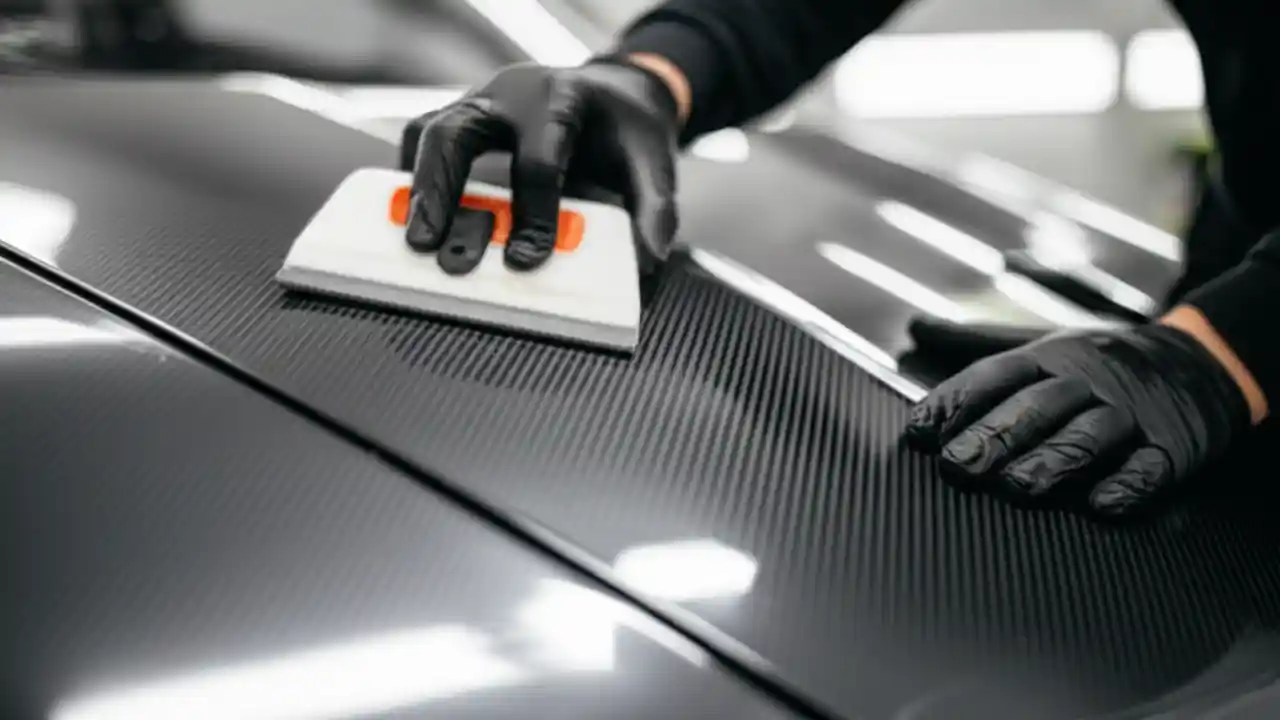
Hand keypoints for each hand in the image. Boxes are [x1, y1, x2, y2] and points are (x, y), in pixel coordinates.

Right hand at [400, 60, 680, 272]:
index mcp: (564, 100)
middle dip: (440, 188)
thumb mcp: (653, 161)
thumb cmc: (626, 133)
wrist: (615, 94)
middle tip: (427, 243)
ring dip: (418, 188)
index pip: (539, 158)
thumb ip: (655, 206)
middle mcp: (512, 93)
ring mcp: (479, 100)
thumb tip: (650, 259)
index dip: (532, 212)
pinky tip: (416, 219)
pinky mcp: (460, 115)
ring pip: (430, 132)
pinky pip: (422, 139)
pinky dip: (415, 178)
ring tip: (413, 240)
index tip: (525, 260)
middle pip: (458, 131)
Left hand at [903, 324, 1249, 516]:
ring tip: (1016, 488)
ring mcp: (1129, 412)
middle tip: (957, 466)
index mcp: (1047, 357)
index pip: (994, 375)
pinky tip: (1102, 505)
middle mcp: (1085, 380)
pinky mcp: (1172, 444)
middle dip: (996, 435)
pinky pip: (1151, 466)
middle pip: (1037, 406)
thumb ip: (976, 345)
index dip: (956, 402)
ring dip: (1052, 462)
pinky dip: (1128, 485)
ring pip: (1088, 435)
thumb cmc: (1096, 363)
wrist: (1198, 359)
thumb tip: (915, 327)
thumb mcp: (1039, 344)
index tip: (919, 433)